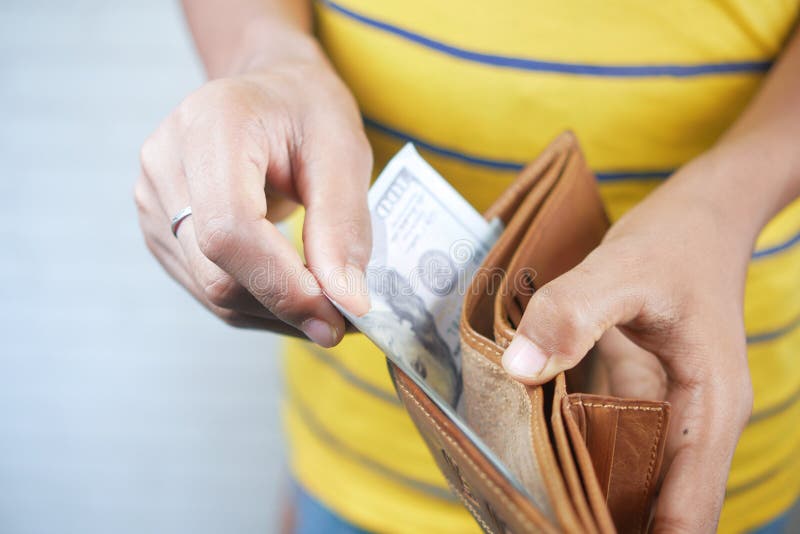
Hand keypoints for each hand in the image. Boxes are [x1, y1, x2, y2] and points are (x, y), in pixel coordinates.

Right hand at [135, 31, 370, 345]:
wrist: (268, 93)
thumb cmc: (307, 110)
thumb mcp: (344, 152)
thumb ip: (343, 226)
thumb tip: (347, 302)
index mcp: (210, 126)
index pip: (229, 230)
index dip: (282, 285)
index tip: (337, 313)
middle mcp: (166, 162)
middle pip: (217, 272)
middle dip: (286, 305)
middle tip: (345, 317)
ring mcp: (154, 199)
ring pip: (212, 292)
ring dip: (275, 313)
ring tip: (327, 303)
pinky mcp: (160, 229)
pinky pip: (207, 290)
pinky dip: (258, 304)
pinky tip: (293, 291)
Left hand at [501, 158, 754, 532]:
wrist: (700, 215)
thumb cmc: (675, 242)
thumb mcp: (623, 269)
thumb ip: (572, 315)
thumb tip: (519, 370)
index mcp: (708, 409)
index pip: (686, 513)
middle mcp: (695, 421)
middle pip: (660, 507)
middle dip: (605, 522)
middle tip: (539, 521)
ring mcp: (671, 410)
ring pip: (636, 477)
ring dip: (593, 495)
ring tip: (534, 504)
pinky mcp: (646, 394)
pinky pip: (617, 440)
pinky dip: (584, 453)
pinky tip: (537, 452)